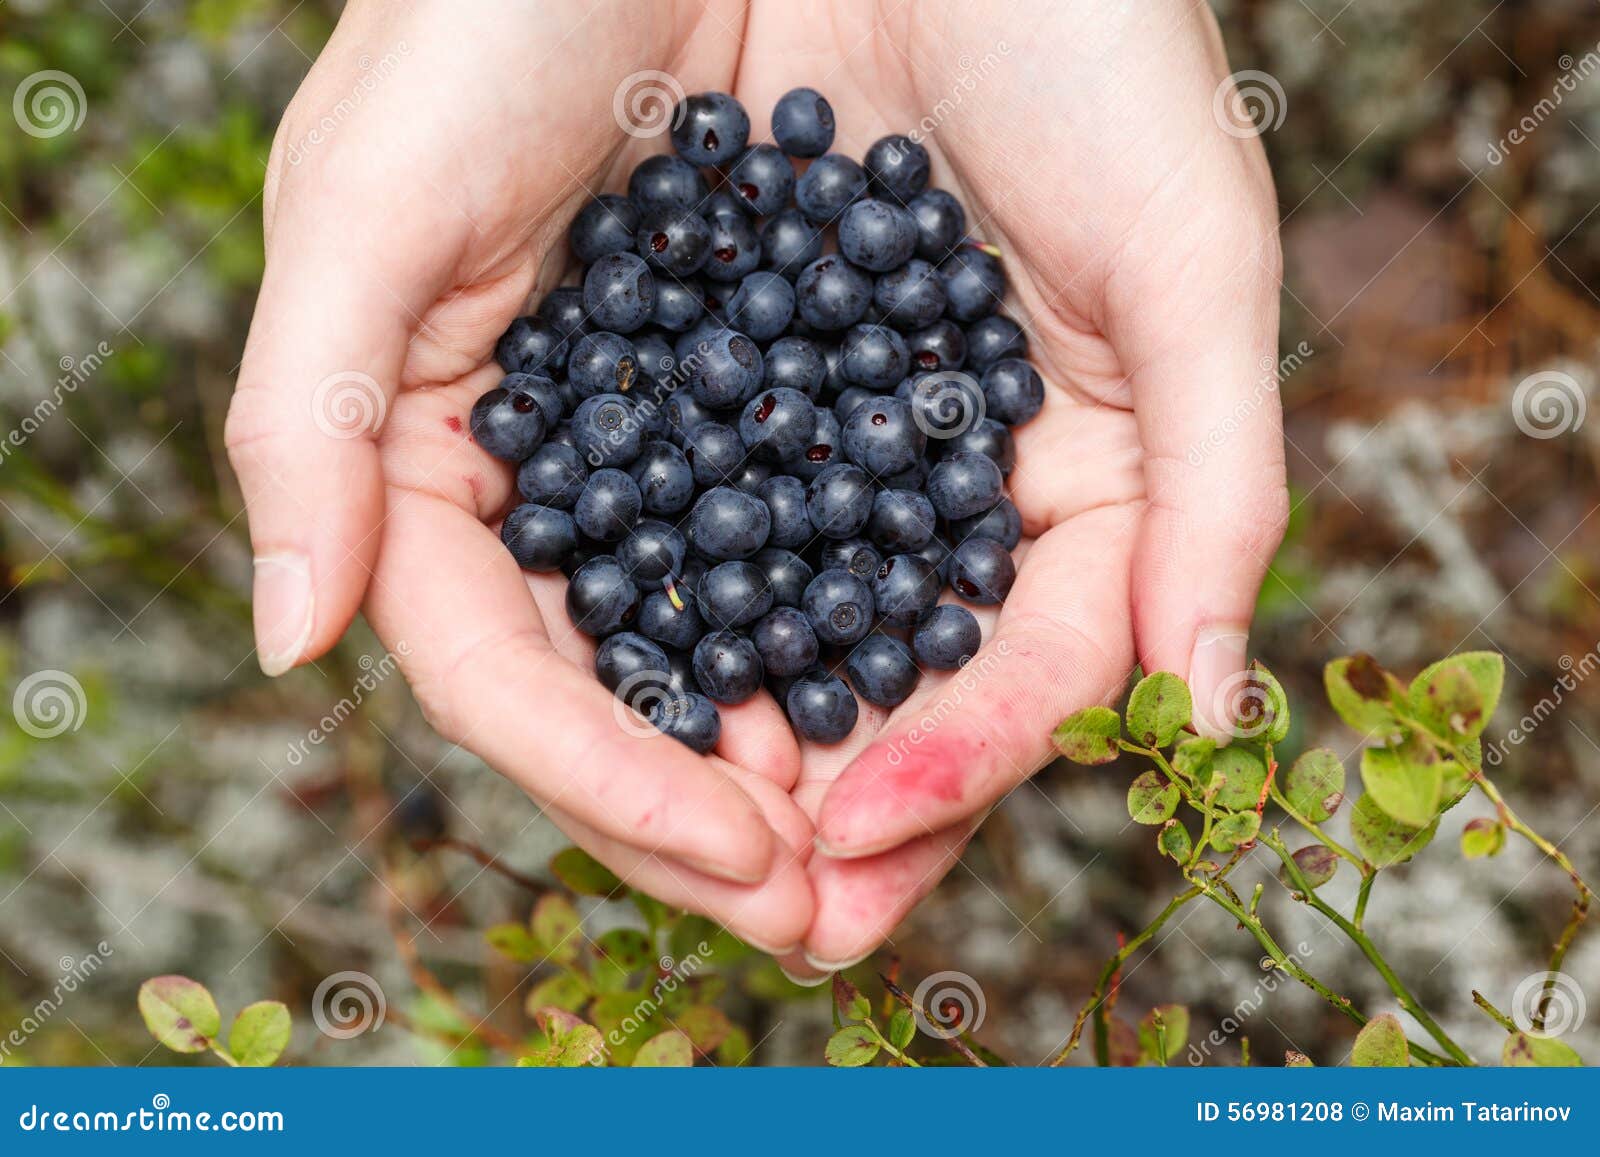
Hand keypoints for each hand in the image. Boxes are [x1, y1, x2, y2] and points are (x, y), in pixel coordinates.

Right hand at [227, 0, 817, 954]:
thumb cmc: (494, 9)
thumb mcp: (367, 197)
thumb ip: (306, 422)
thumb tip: (286, 644)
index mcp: (450, 454)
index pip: (509, 666)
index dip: (603, 776)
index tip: (724, 853)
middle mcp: (585, 470)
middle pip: (644, 686)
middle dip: (725, 813)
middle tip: (823, 916)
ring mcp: (708, 437)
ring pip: (758, 639)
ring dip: (828, 759)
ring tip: (896, 854)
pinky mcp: (833, 385)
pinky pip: (866, 536)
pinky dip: (901, 629)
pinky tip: (950, 702)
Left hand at [728, 0, 1287, 978]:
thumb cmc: (1089, 40)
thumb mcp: (1188, 251)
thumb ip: (1216, 490)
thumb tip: (1212, 716)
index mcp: (1066, 479)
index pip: (1021, 667)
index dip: (960, 766)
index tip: (869, 835)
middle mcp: (930, 481)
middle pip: (885, 686)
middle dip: (831, 806)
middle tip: (776, 912)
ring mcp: (808, 440)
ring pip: (765, 638)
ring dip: (725, 752)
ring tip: (688, 844)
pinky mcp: (688, 381)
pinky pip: (656, 527)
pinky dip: (639, 618)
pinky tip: (615, 689)